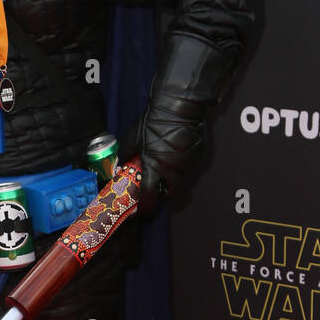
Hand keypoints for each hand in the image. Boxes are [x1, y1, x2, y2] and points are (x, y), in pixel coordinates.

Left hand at [124, 103, 206, 218]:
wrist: (179, 106)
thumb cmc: (154, 121)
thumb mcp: (132, 138)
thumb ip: (126, 155)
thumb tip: (121, 166)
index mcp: (155, 168)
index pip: (150, 198)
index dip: (146, 209)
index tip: (142, 213)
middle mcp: (173, 170)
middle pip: (170, 194)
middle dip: (162, 196)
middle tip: (154, 190)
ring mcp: (188, 164)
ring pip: (181, 181)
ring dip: (171, 180)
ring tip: (163, 168)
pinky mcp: (198, 155)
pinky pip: (188, 167)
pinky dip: (180, 166)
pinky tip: (174, 154)